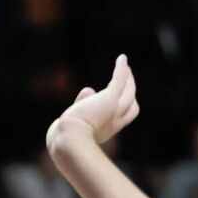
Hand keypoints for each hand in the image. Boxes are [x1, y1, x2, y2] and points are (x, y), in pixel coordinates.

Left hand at [46, 55, 139, 171]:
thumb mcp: (75, 120)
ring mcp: (114, 110)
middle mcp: (114, 122)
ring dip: (128, 79)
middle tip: (126, 80)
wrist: (68, 139)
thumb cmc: (65, 136)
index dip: (123, 109)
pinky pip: (120, 80)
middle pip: (132, 106)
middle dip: (130, 94)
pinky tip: (122, 58)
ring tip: (125, 67)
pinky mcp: (110, 98)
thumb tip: (89, 89)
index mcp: (106, 131)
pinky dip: (121, 69)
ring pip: (128, 92)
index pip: (122, 119)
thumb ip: (83, 104)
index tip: (115, 98)